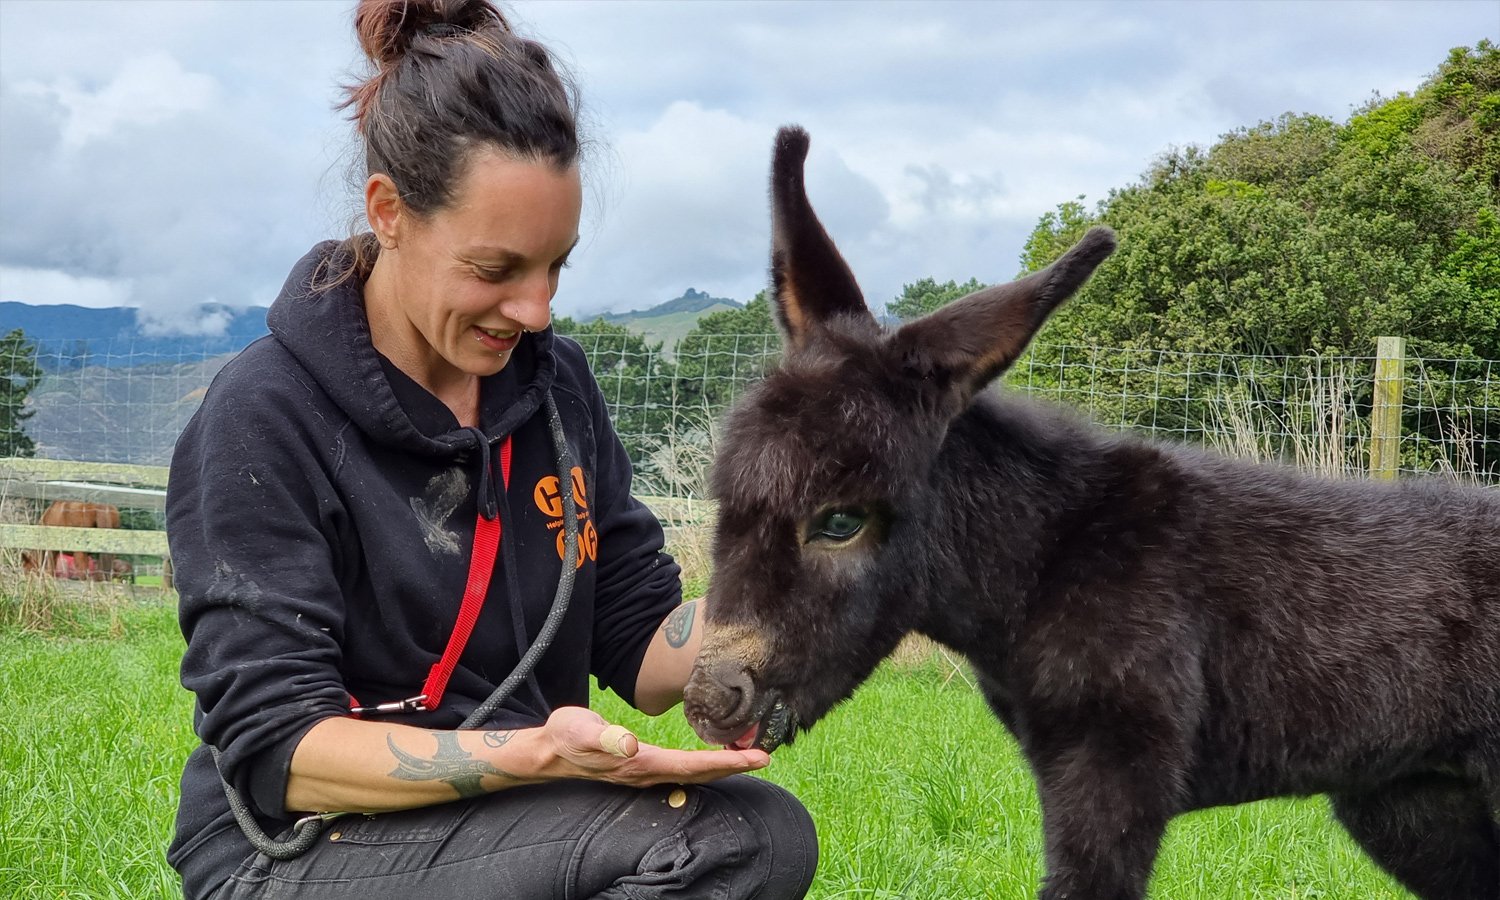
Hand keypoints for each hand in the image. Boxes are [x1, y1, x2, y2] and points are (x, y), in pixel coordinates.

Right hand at [536, 706, 768, 786]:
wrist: (549, 750)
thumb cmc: (566, 736)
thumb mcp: (580, 730)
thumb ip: (605, 737)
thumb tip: (630, 744)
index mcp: (641, 763)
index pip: (693, 766)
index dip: (726, 762)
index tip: (756, 757)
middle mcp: (648, 773)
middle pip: (700, 774)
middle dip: (734, 767)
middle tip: (766, 756)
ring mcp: (645, 773)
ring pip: (693, 774)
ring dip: (722, 768)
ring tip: (749, 756)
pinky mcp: (642, 767)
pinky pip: (682, 770)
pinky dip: (705, 765)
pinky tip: (714, 758)